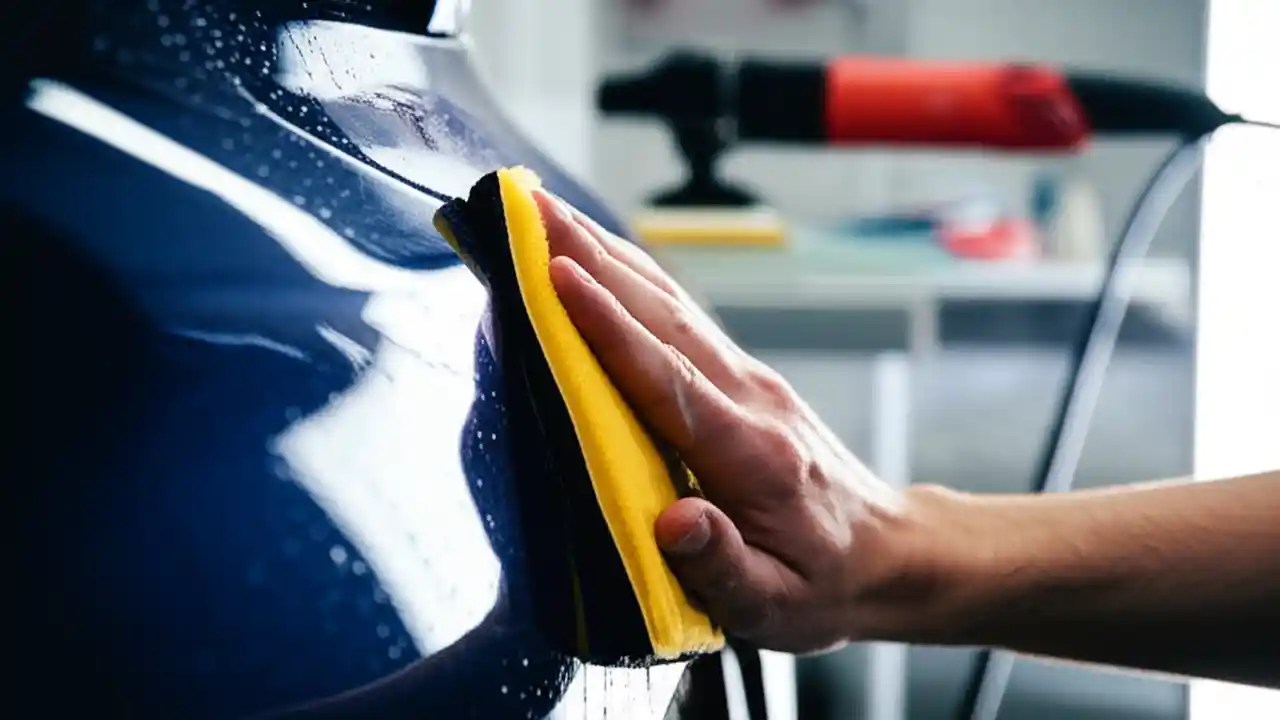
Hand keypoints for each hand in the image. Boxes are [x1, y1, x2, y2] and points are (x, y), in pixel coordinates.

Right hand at [534, 191, 917, 652]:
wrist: (887, 552)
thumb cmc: (825, 583)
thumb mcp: (778, 606)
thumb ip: (723, 567)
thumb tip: (674, 523)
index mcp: (751, 454)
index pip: (667, 378)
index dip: (608, 326)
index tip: (556, 275)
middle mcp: (749, 399)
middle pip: (661, 315)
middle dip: (589, 255)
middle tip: (523, 207)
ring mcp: (746, 380)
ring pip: (667, 302)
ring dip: (604, 249)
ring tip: (543, 208)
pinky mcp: (738, 377)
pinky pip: (676, 315)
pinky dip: (629, 275)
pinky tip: (596, 251)